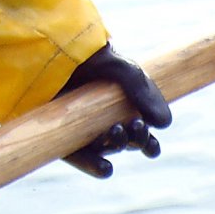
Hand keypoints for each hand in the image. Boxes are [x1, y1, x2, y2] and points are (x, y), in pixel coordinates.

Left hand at [56, 43, 171, 177]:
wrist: (51, 47)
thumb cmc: (89, 57)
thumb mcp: (121, 70)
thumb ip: (144, 92)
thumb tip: (164, 124)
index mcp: (120, 111)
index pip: (141, 138)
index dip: (149, 144)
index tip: (149, 136)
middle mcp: (103, 124)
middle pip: (128, 144)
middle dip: (137, 140)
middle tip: (135, 125)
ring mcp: (82, 132)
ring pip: (107, 151)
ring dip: (117, 145)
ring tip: (115, 130)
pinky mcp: (60, 137)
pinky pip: (80, 159)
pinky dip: (95, 166)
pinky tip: (106, 165)